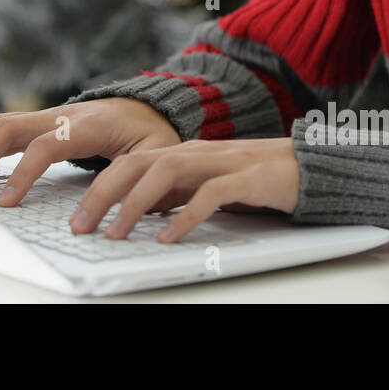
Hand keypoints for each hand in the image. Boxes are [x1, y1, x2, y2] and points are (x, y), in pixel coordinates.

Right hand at [0, 97, 180, 202]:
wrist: (146, 105)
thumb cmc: (151, 132)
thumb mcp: (157, 152)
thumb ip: (140, 176)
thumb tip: (123, 209)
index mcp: (87, 125)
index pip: (45, 144)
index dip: (23, 173)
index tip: (6, 202)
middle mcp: (60, 115)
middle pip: (7, 125)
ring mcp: (45, 115)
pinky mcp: (38, 122)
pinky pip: (1, 128)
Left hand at [68, 138, 299, 242]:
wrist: (312, 166)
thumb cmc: (257, 179)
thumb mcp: (205, 186)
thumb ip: (175, 194)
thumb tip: (138, 214)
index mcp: (183, 154)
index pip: (130, 164)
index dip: (99, 188)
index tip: (76, 218)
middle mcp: (197, 152)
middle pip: (138, 162)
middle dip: (103, 193)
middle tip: (81, 226)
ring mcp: (222, 161)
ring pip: (167, 170)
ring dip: (136, 202)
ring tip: (116, 232)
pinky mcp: (249, 177)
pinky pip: (212, 193)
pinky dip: (186, 214)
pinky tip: (168, 236)